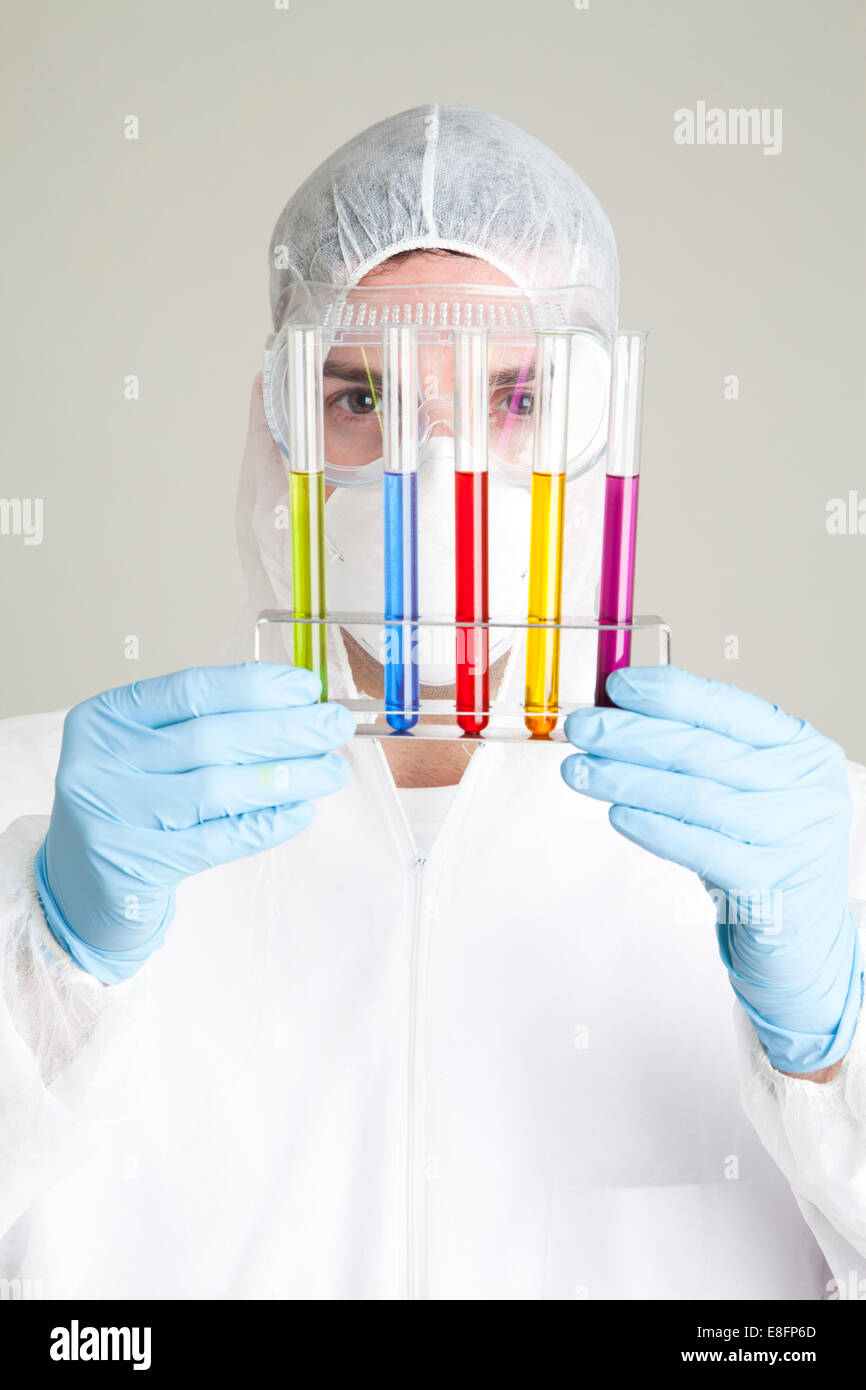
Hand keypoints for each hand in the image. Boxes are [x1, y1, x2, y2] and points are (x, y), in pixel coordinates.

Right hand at [34, 663, 354, 983]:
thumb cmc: (129, 809)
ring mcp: (108, 816)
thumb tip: (298, 706)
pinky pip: (215, 840)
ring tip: (330, 772)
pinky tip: (300, 812)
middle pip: (210, 738)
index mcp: (105, 719)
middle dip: (285, 730)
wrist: (79, 888)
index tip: (306, 687)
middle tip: (335, 727)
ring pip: (215, 789)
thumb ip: (209, 727)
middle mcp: (97, 762)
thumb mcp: (150, 755)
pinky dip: (265, 825)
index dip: (256, 686)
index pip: (191, 690)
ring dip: (285, 778)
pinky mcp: (129, 867)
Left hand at [561, 666, 862, 1073]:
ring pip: (697, 797)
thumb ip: (696, 750)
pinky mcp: (772, 886)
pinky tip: (617, 813)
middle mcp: (808, 788)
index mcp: (802, 748)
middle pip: (706, 749)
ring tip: (582, 771)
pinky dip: (652, 828)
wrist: (802, 937)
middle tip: (584, 730)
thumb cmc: (761, 852)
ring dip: (629, 779)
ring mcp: (795, 837)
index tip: (617, 687)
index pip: (730, 706)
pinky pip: (700, 848)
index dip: (670, 693)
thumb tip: (619, 714)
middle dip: (633, 735)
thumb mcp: (743, 790)